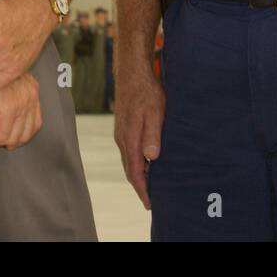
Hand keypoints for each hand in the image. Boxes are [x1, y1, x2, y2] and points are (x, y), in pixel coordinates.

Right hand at [0, 72, 41, 148]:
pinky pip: (0, 136)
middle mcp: (31, 95)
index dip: (17, 134)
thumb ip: (5, 96)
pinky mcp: (9, 108)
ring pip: (13, 138)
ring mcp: (22, 102)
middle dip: (7, 141)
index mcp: (31, 88)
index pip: (34, 123)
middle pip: (27, 133)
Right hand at [114, 64, 164, 209]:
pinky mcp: (123, 127)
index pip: (135, 172)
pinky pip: (128, 151)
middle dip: (139, 186)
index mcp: (129, 139)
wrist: (131, 73)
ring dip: (138, 175)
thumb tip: (152, 157)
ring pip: (129, 160)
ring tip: (150, 186)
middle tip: (150, 201)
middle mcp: (122, 139)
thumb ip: (153, 135)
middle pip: (130, 170)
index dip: (142, 189)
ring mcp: (121, 133)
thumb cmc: (146, 91)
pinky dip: (136, 162)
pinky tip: (146, 162)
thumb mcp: (155, 112)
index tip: (149, 204)